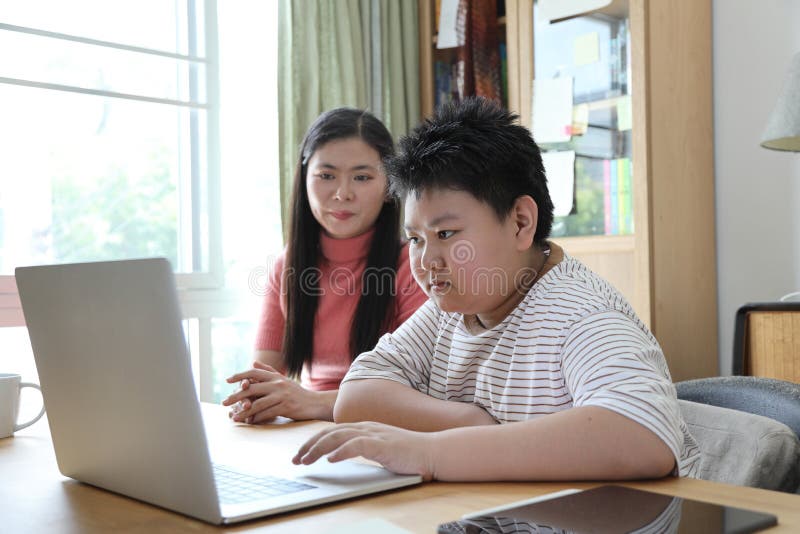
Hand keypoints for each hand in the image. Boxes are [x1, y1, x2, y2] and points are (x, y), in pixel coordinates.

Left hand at [223, 361, 333, 421]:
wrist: (315, 404)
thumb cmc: (298, 393)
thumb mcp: (283, 380)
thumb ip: (268, 371)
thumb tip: (253, 362)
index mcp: (276, 377)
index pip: (254, 372)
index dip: (239, 375)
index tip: (227, 380)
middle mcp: (278, 384)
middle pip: (252, 388)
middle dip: (236, 396)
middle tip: (224, 402)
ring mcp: (282, 396)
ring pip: (258, 403)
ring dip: (244, 411)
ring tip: (234, 417)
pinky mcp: (286, 407)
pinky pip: (267, 413)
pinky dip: (257, 419)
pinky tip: (249, 422)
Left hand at [292, 422, 436, 480]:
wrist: (433, 451)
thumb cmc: (409, 453)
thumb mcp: (380, 448)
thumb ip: (363, 448)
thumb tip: (343, 455)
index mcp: (364, 427)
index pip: (332, 431)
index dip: (314, 442)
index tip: (301, 454)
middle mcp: (366, 427)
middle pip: (330, 432)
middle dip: (309, 446)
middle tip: (296, 460)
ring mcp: (374, 434)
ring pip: (338, 437)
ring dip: (319, 449)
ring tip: (306, 460)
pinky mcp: (382, 444)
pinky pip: (357, 446)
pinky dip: (341, 451)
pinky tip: (330, 460)